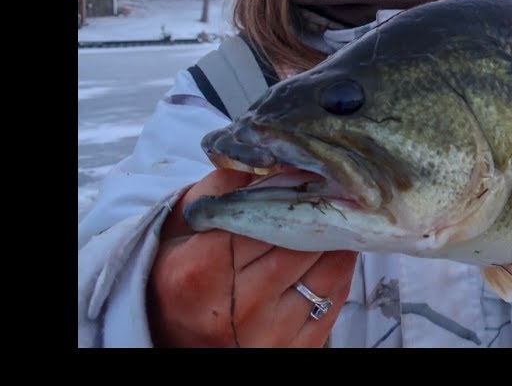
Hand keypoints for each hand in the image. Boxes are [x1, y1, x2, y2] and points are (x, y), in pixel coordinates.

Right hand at [148, 169, 358, 346]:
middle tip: (333, 191)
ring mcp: (270, 334)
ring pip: (327, 270)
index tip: (307, 174)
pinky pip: (335, 299)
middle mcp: (238, 307)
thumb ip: (220, 188)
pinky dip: (340, 271)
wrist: (172, 336)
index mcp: (201, 271)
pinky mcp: (296, 349)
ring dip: (336, 240)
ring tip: (334, 220)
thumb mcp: (182, 226)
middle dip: (319, 214)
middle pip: (300, 245)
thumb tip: (269, 161)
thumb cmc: (180, 273)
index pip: (261, 220)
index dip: (289, 192)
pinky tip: (332, 253)